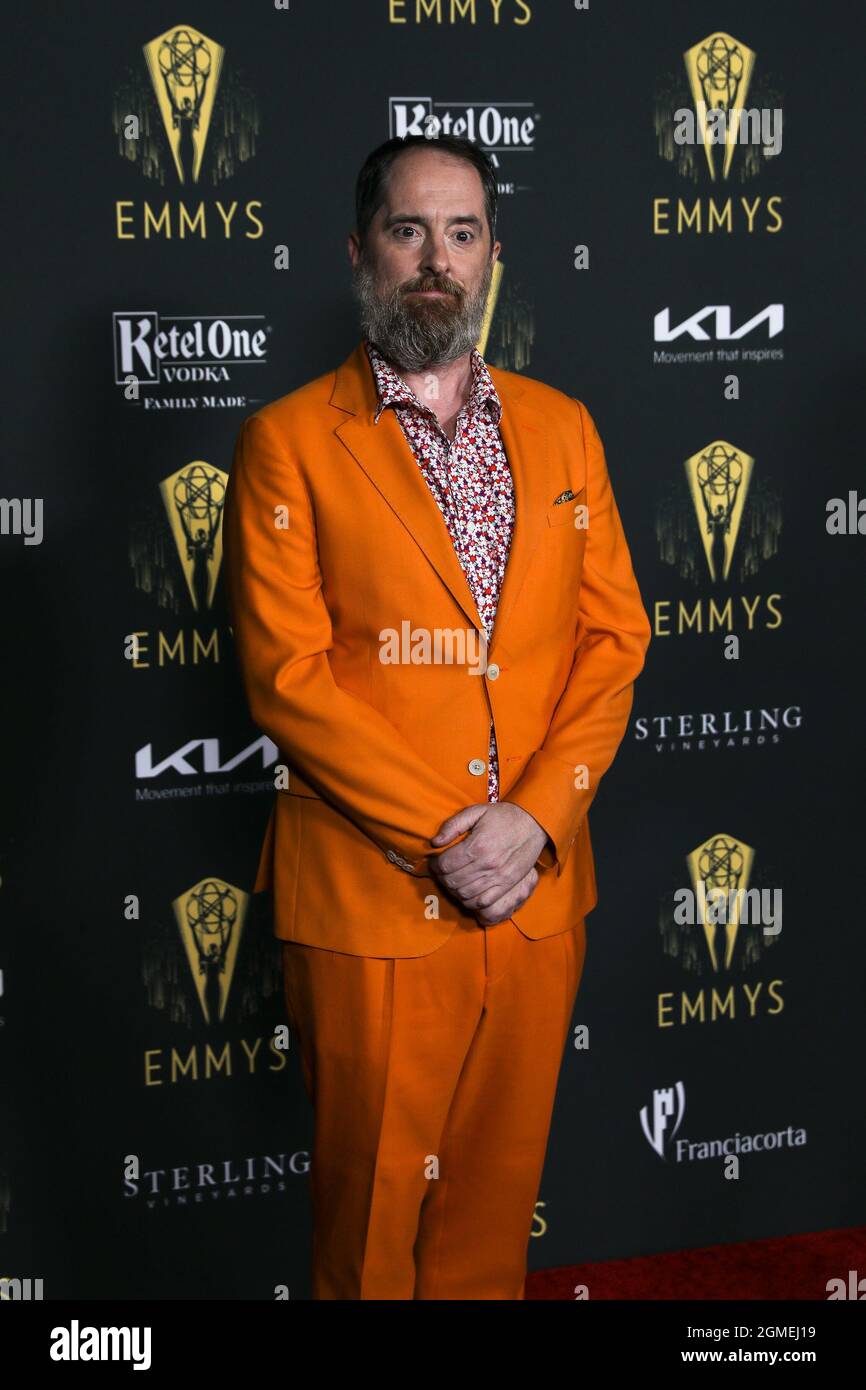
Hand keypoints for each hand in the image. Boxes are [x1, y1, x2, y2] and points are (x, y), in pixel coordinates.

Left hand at [429, 802, 548, 915]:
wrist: (533, 822)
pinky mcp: (508, 884)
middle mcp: (487, 864)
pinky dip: (470, 902)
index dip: (434, 865)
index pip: (445, 865)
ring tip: (452, 881)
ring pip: (465, 895)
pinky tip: (467, 893)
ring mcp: (498, 877)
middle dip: (442, 879)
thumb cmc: (503, 816)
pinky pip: (484, 903)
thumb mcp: (476, 811)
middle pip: (453, 882)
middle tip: (441, 872)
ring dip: (454, 891)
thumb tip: (435, 842)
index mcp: (477, 846)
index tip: (434, 862)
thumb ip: (453, 825)